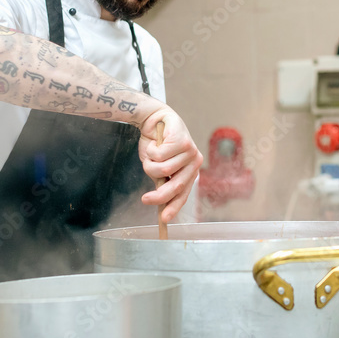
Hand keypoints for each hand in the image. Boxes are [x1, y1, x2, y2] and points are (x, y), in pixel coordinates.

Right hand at [139, 106, 202, 222]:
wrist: (153, 118)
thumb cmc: (156, 144)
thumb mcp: (158, 167)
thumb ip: (162, 181)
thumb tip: (161, 204)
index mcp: (191, 170)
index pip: (184, 193)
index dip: (173, 206)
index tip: (164, 219)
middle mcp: (194, 161)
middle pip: (176, 185)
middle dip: (159, 195)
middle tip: (144, 200)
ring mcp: (190, 150)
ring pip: (163, 170)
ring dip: (149, 164)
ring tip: (149, 155)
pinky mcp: (182, 140)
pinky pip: (159, 156)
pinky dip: (150, 152)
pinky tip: (153, 143)